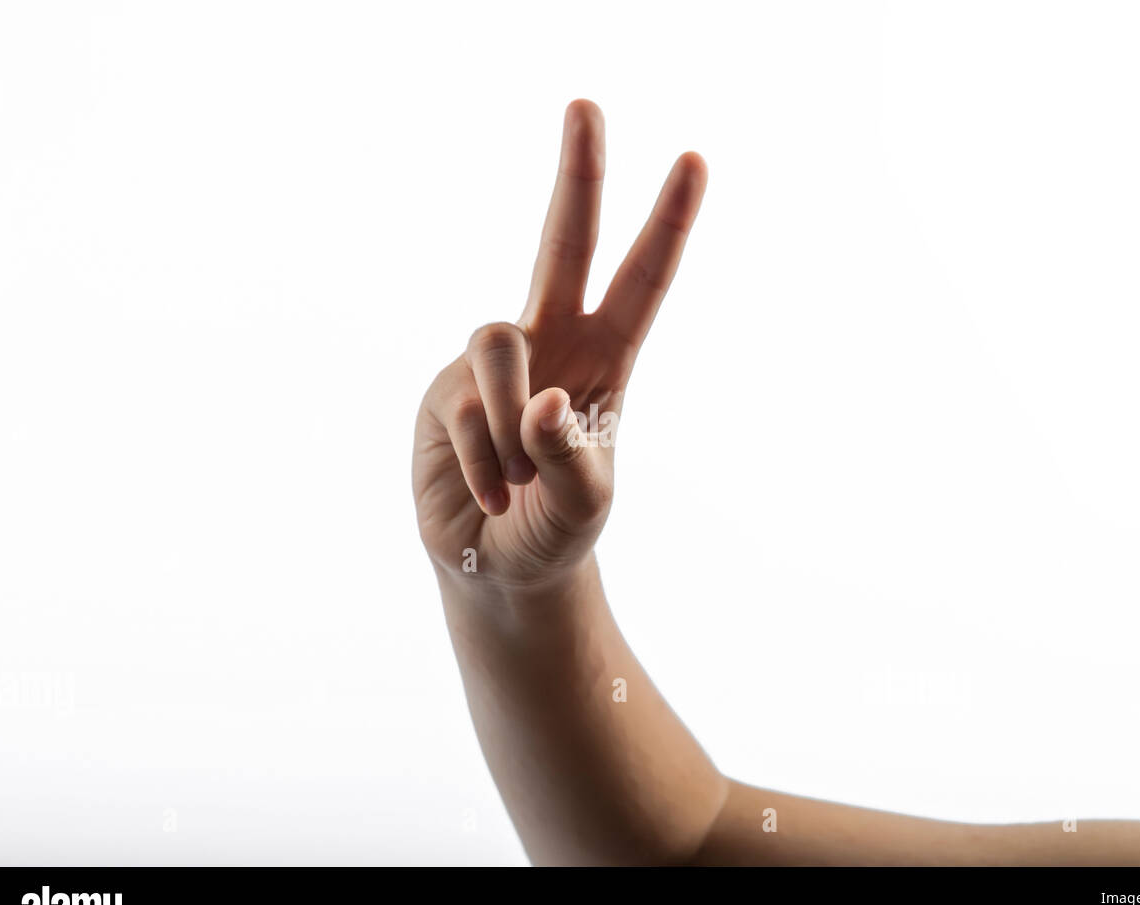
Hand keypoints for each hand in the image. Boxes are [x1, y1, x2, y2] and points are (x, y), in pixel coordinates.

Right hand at [412, 100, 706, 587]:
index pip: (641, 281)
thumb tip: (546, 400)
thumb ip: (573, 457)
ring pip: (497, 339)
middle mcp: (550, 345)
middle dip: (577, 177)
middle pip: (562, 244)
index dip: (667, 224)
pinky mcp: (444, 394)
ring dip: (512, 418)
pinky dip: (486, 459)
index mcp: (605, 360)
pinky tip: (495, 496)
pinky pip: (464, 405)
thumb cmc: (560, 528)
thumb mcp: (587, 502)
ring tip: (518, 480)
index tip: (695, 159)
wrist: (499, 566)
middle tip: (587, 104)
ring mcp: (493, 367)